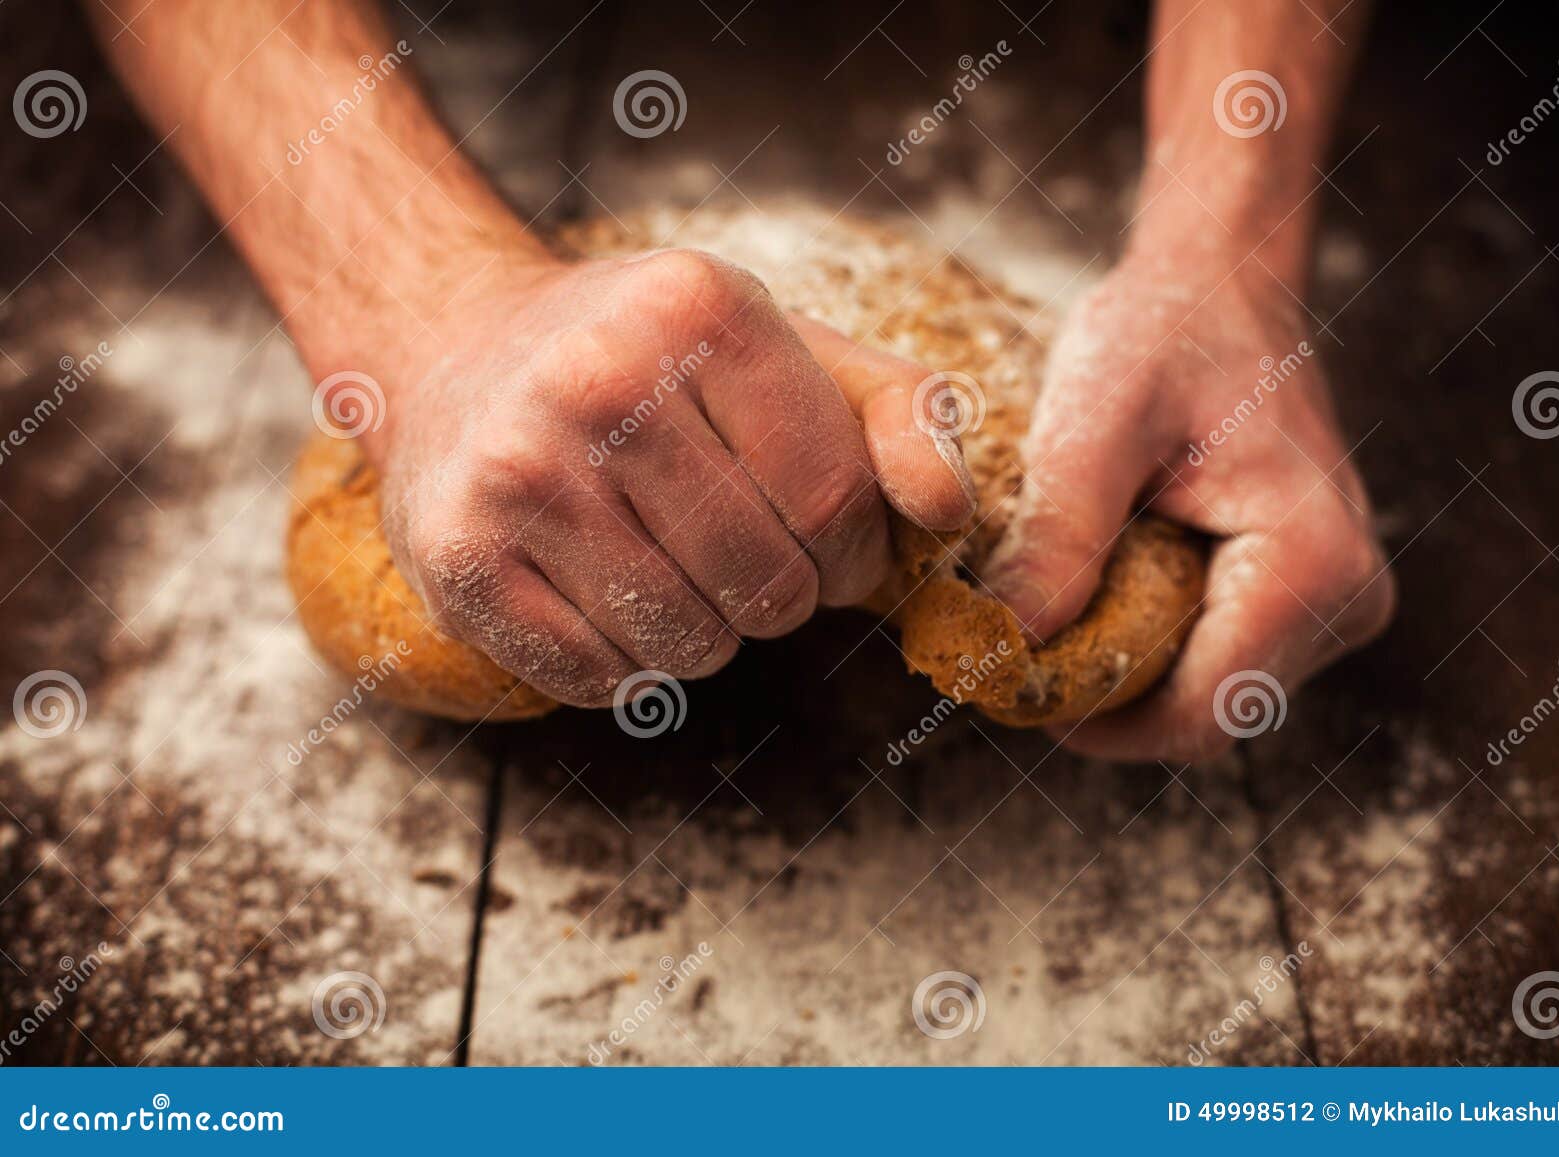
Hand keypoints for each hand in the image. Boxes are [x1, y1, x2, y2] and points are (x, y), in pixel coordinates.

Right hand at [344, 244, 975, 706]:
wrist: (458, 354)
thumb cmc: (652, 362)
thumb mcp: (787, 347)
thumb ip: (899, 414)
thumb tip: (948, 510)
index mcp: (695, 308)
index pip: (835, 499)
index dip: (856, 554)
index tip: (836, 551)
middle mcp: (595, 382)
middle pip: (769, 584)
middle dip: (783, 596)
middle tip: (745, 556)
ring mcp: (516, 475)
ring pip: (689, 646)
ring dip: (707, 633)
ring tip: (673, 566)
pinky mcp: (458, 559)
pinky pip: (602, 680)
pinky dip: (626, 661)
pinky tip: (604, 591)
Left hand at [983, 241, 1393, 761]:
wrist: (1219, 288)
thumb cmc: (1162, 334)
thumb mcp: (1094, 420)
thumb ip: (1059, 534)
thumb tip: (1012, 641)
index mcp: (1310, 565)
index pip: (1198, 713)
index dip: (1097, 721)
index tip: (1012, 688)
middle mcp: (1347, 600)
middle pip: (1204, 716)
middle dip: (1104, 702)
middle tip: (1014, 655)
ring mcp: (1339, 604)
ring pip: (1210, 698)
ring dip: (1126, 677)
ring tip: (1052, 617)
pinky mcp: (1312, 599)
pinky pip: (1220, 661)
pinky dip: (1151, 647)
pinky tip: (1098, 599)